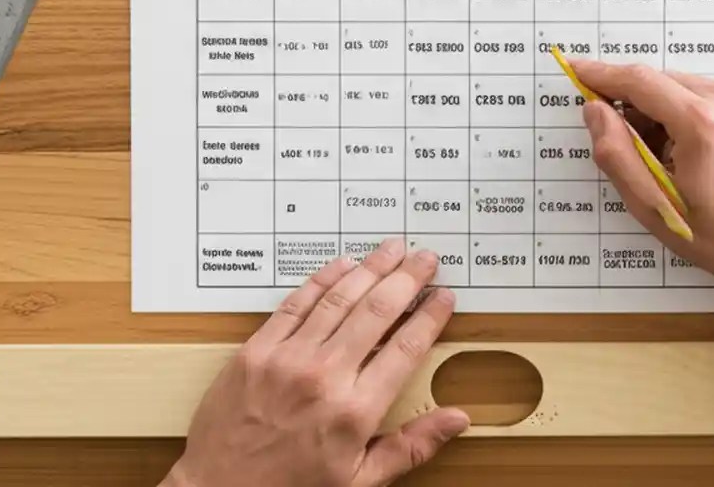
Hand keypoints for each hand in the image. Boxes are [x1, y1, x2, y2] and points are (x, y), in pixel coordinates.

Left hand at [162, 239, 468, 486]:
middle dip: (407, 279)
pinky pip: (294, 305)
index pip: (406, 348)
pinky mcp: (256, 351)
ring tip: (392, 249)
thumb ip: (410, 447)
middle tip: (425, 258)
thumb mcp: (358, 481)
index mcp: (355, 411)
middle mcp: (324, 377)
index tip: (444, 297)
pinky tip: (341, 265)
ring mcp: (287, 359)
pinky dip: (321, 280)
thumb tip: (457, 419)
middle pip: (377, 311)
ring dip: (370, 269)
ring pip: (339, 299)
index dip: (430, 316)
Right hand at [572, 61, 713, 304]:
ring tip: (674, 162)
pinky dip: (699, 115)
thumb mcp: (654, 206)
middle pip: (665, 82)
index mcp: (703, 125)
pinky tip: (702, 155)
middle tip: (632, 147)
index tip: (579, 70)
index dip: (603, 75)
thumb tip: (595, 111)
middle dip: (638, 105)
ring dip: (670, 112)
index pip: (640, 81)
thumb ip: (616, 154)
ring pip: (691, 88)